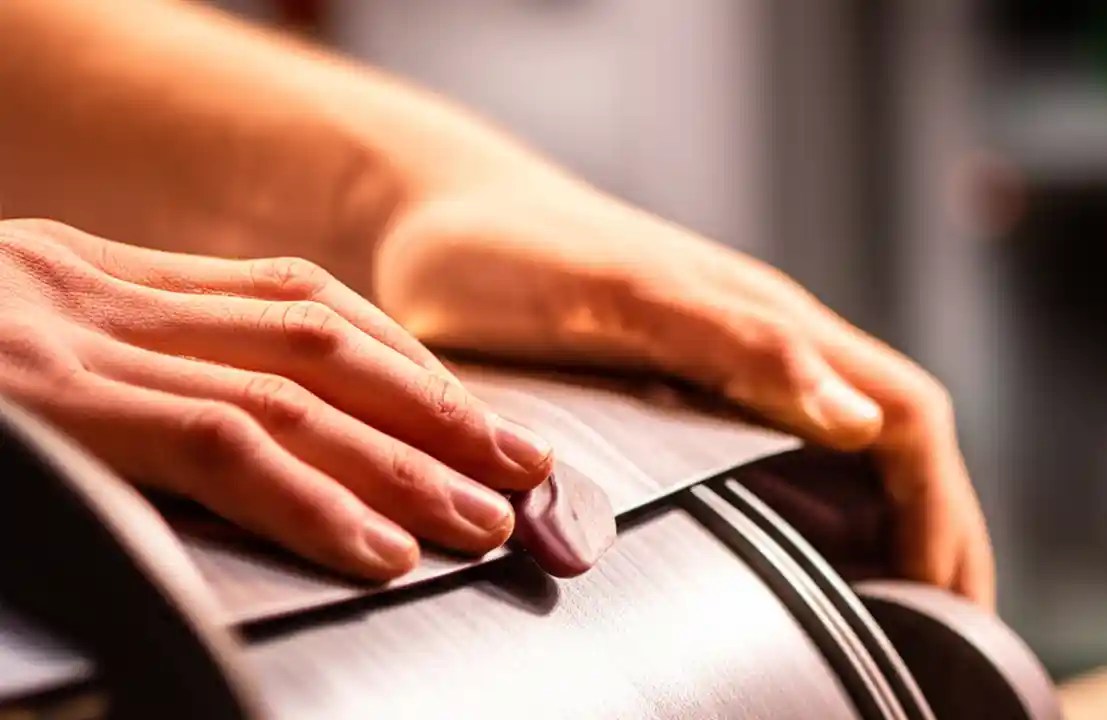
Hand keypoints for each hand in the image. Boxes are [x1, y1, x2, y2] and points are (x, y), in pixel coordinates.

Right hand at [0, 219, 553, 580]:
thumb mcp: (15, 345)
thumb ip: (121, 368)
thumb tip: (233, 428)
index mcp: (97, 276)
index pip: (295, 301)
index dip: (399, 362)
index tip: (470, 415)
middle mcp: (100, 294)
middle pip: (321, 343)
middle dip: (438, 412)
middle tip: (523, 467)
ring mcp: (80, 345)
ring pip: (296, 394)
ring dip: (407, 463)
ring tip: (487, 519)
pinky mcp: (52, 405)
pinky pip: (221, 448)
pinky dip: (315, 501)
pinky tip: (382, 549)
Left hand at [374, 176, 994, 606]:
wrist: (432, 222)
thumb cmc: (510, 253)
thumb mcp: (620, 292)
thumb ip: (738, 341)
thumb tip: (857, 416)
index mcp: (772, 324)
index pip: (907, 420)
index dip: (941, 512)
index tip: (945, 604)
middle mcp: (766, 349)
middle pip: (896, 447)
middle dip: (936, 538)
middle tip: (942, 638)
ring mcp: (727, 372)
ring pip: (848, 458)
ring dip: (886, 534)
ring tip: (891, 619)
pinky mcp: (680, 394)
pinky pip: (778, 462)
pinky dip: (814, 521)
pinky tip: (798, 567)